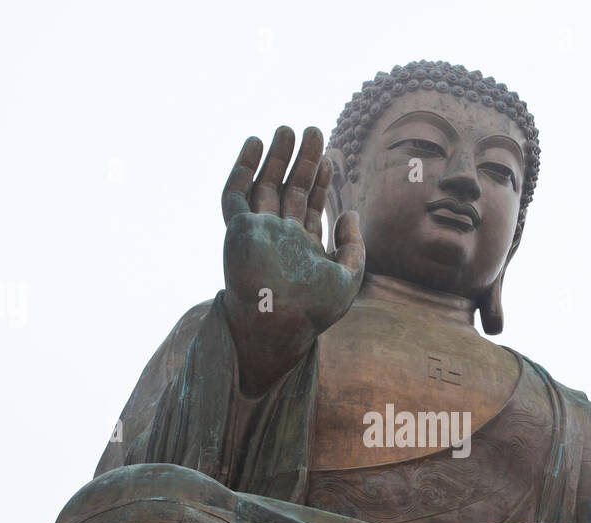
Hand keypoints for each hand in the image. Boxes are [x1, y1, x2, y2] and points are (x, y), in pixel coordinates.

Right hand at [220, 127, 364, 393]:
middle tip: (313, 130)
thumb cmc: (314, 310)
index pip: (311, 205)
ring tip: (287, 129)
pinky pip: (236, 195)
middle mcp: (279, 237)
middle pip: (290, 189)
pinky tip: (253, 144)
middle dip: (301, 161)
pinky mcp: (238, 230)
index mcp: (303, 247)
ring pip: (265, 186)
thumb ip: (355, 246)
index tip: (330, 156)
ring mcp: (258, 232)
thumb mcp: (348, 277)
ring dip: (275, 157)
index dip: (321, 180)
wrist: (280, 324)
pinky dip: (242, 169)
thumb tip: (350, 213)